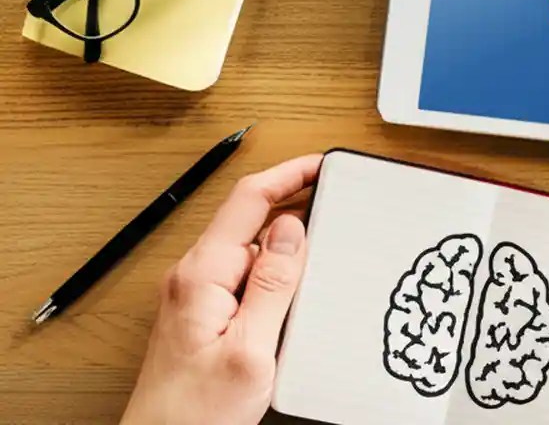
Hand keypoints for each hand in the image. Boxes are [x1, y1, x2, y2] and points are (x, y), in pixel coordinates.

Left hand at [121, 154, 320, 424]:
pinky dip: (276, 273)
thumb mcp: (250, 347)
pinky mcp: (203, 313)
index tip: (322, 164)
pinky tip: (297, 290)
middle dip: (295, 207)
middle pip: (251, 220)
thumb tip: (292, 229)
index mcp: (203, 274)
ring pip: (251, 250)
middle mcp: (194, 277)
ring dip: (288, 246)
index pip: (248, 200)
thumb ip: (272, 284)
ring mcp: (197, 294)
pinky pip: (245, 276)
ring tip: (324, 254)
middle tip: (337, 206)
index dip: (289, 174)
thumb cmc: (196, 411)